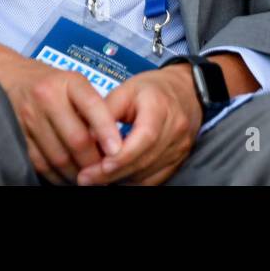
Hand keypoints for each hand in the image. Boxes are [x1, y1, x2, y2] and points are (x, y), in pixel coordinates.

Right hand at [0, 49, 123, 184]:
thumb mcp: (75, 84)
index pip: (92, 105)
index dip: (106, 130)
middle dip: (94, 161)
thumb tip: (112, 145)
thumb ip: (94, 108)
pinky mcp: (18, 135)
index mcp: (68, 81)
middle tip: (105, 170)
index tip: (117, 150)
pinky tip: (68, 177)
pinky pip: (42, 164)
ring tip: (89, 177)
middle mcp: (47, 96)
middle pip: (76, 139)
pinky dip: (58, 176)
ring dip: (77, 173)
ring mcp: (30, 117)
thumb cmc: (53, 85)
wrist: (13, 77)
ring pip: (59, 156)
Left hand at [75, 64, 202, 185]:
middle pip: (145, 159)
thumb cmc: (150, 90)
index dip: (122, 156)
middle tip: (86, 178)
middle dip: (113, 172)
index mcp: (160, 106)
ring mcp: (179, 146)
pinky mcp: (178, 160)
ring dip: (121, 178)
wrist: (184, 91)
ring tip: (96, 177)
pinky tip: (116, 177)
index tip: (98, 166)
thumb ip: (105, 111)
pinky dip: (133, 181)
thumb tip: (84, 137)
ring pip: (148, 173)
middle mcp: (175, 128)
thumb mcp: (125, 90)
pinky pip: (154, 179)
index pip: (145, 137)